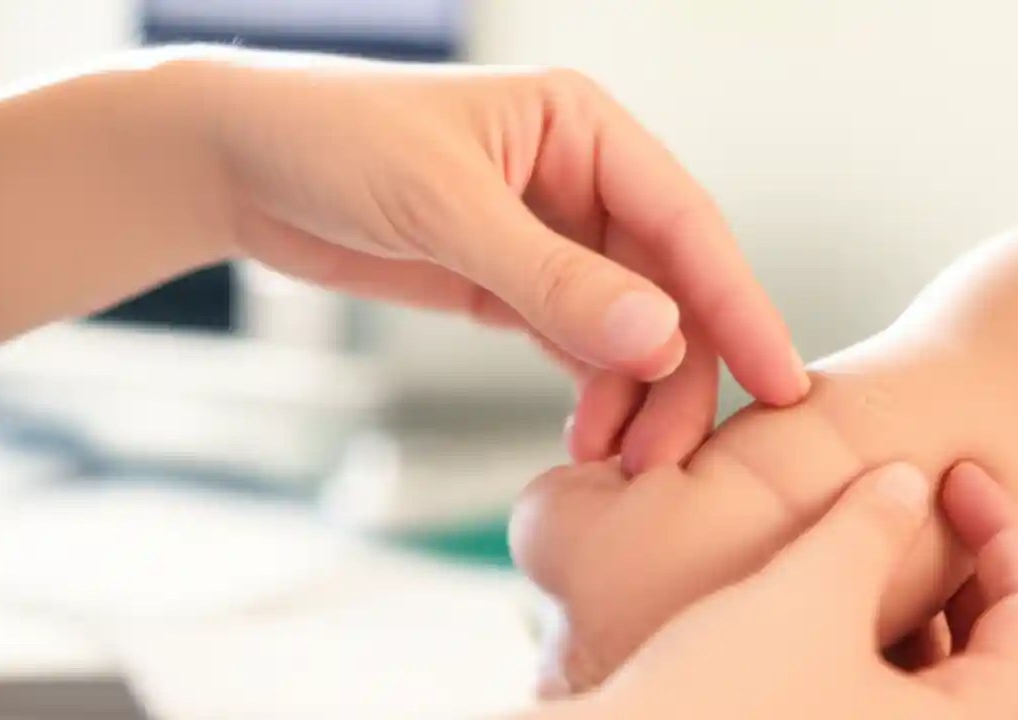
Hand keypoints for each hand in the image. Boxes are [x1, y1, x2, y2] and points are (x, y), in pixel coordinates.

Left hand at [176, 49, 807, 466]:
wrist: (239, 162)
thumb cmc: (331, 141)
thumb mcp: (445, 205)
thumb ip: (552, 278)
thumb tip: (658, 337)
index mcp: (585, 128)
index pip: (687, 222)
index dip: (738, 304)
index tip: (778, 381)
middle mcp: (582, 179)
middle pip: (667, 286)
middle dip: (676, 372)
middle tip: (665, 457)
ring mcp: (550, 236)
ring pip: (627, 325)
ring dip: (631, 394)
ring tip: (613, 458)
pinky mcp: (513, 283)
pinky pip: (576, 344)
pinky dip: (591, 391)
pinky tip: (589, 434)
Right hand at [558, 462, 1017, 718]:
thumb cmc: (724, 694)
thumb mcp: (811, 591)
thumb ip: (872, 525)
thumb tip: (907, 482)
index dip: (1011, 533)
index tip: (958, 475)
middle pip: (989, 650)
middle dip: (961, 566)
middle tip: (922, 500)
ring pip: (923, 671)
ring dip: (906, 596)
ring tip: (860, 538)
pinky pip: (868, 687)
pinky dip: (859, 633)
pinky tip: (811, 592)